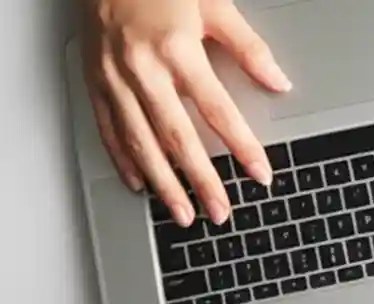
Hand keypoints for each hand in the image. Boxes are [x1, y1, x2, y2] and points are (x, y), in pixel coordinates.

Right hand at [82, 0, 291, 226]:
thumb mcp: (213, 5)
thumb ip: (248, 48)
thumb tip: (279, 82)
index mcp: (177, 50)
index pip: (218, 111)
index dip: (242, 147)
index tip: (261, 174)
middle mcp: (143, 69)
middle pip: (177, 138)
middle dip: (201, 181)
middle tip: (220, 212)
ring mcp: (114, 78)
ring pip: (141, 142)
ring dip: (164, 184)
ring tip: (183, 213)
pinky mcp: (95, 81)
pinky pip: (109, 129)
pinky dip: (125, 160)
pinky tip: (141, 184)